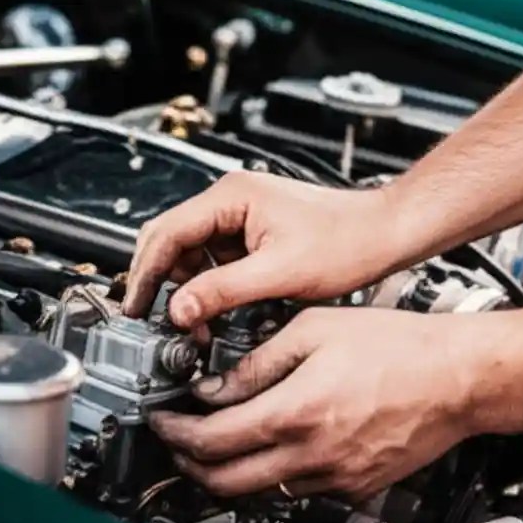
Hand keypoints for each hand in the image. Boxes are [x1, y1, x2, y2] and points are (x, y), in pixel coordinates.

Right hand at [123, 170, 403, 327]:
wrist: (386, 234)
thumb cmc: (348, 241)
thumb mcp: (279, 273)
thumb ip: (223, 291)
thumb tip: (178, 309)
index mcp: (231, 197)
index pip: (166, 233)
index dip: (145, 274)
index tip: (136, 308)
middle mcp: (229, 200)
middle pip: (169, 241)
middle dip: (158, 283)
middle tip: (150, 320)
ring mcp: (239, 216)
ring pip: (189, 255)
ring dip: (184, 290)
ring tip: (190, 326)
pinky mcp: (250, 235)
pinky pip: (213, 262)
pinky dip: (207, 289)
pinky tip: (212, 314)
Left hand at [149, 307, 491, 500]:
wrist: (460, 377)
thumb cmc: (401, 347)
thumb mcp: (314, 330)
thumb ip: (257, 362)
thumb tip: (215, 385)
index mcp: (297, 412)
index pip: (211, 440)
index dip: (175, 432)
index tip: (162, 419)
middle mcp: (312, 455)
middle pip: (224, 482)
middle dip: (188, 462)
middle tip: (176, 439)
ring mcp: (335, 478)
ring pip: (259, 490)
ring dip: (227, 471)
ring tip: (216, 440)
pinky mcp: (354, 487)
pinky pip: (296, 489)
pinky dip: (270, 472)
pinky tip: (270, 444)